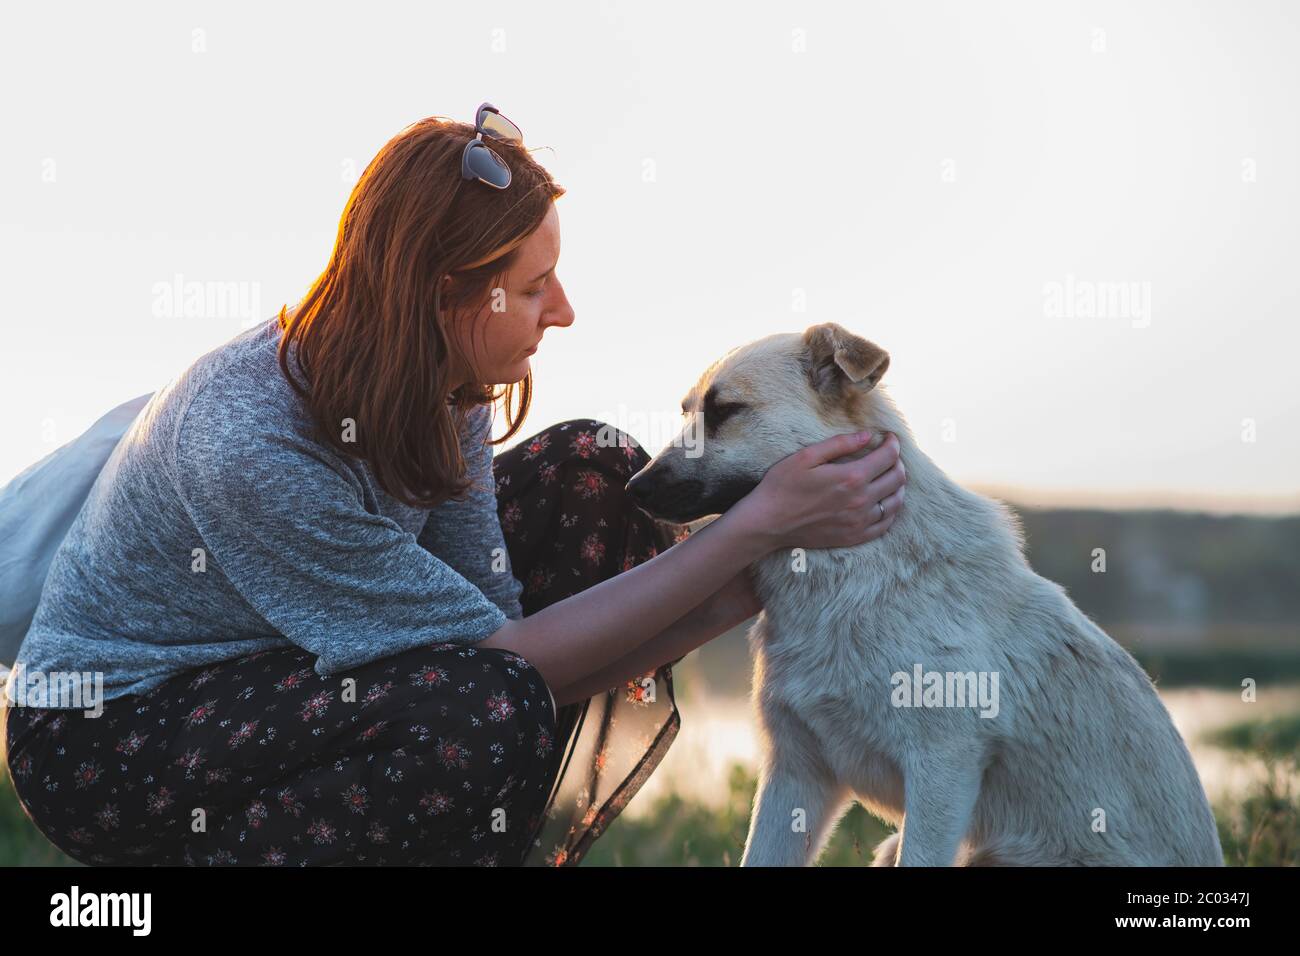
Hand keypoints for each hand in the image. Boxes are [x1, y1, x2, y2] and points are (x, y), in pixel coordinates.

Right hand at [734, 430, 905, 551]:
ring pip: (895, 502)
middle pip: (896, 478)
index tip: (890, 438)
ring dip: (898, 486)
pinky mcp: (854, 537)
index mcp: (851, 477)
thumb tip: (866, 435)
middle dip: (898, 462)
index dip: (893, 444)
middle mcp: (861, 501)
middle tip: (890, 455)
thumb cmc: (782, 486)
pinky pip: (885, 524)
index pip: (888, 456)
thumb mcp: (806, 456)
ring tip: (891, 476)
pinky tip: (885, 502)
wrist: (768, 523)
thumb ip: (839, 444)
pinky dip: (891, 510)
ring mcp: (859, 522)